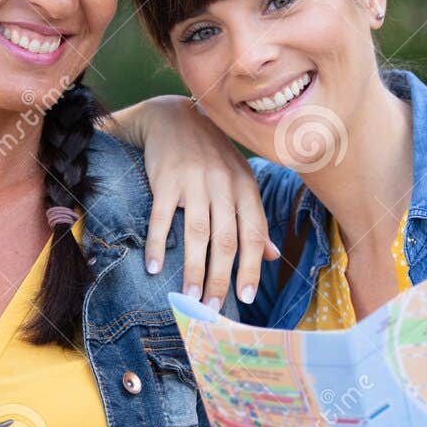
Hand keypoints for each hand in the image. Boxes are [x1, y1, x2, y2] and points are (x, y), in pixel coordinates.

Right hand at [107, 95, 277, 309]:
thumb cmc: (209, 156)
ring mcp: (195, 181)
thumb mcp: (239, 182)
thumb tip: (273, 255)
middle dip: (221, 279)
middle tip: (213, 309)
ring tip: (189, 298)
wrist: (172, 117)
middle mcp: (224, 185)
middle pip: (226, 241)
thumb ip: (253, 219)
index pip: (254, 235)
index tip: (245, 298)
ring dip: (193, 269)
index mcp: (246, 188)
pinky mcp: (166, 179)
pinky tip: (153, 268)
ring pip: (197, 234)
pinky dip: (157, 244)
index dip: (251, 268)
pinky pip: (162, 217)